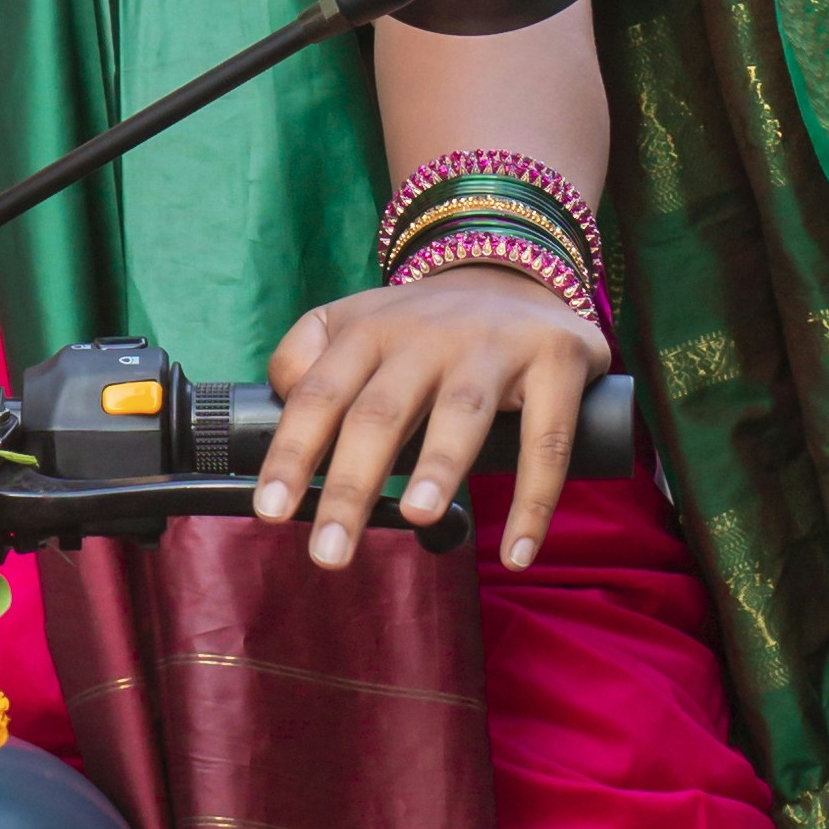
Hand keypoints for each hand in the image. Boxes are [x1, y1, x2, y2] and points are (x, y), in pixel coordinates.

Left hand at [252, 268, 608, 577]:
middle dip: (351, 486)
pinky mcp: (557, 360)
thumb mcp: (355, 323)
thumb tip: (281, 402)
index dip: (292, 453)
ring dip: (440, 464)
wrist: (518, 275)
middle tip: (330, 551)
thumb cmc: (424, 328)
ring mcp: (494, 346)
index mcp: (369, 331)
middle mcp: (427, 335)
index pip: (319, 395)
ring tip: (419, 515)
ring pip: (461, 411)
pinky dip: (535, 499)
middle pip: (382, 413)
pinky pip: (546, 440)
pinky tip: (517, 553)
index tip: (271, 511)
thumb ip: (304, 357)